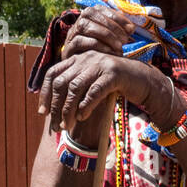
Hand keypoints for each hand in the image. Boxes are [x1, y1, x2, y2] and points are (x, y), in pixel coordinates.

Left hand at [38, 51, 168, 143]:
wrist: (144, 81)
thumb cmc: (116, 86)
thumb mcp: (92, 85)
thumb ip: (77, 91)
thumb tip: (57, 110)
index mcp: (78, 59)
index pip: (53, 73)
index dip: (45, 94)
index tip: (42, 113)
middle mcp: (86, 58)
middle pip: (62, 83)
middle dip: (56, 108)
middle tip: (56, 127)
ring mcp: (99, 64)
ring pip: (75, 88)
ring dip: (68, 110)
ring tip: (67, 127)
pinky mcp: (113, 73)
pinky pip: (94, 91)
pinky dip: (86, 106)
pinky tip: (82, 117)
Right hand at [60, 3, 134, 59]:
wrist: (84, 77)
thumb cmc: (101, 57)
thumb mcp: (111, 43)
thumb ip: (119, 33)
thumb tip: (132, 28)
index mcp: (88, 18)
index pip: (100, 9)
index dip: (117, 16)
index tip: (131, 29)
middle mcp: (78, 23)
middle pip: (90, 14)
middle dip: (111, 26)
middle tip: (126, 39)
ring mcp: (71, 35)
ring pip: (84, 26)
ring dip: (104, 34)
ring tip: (119, 47)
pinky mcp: (67, 49)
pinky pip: (80, 41)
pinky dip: (96, 45)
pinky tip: (109, 52)